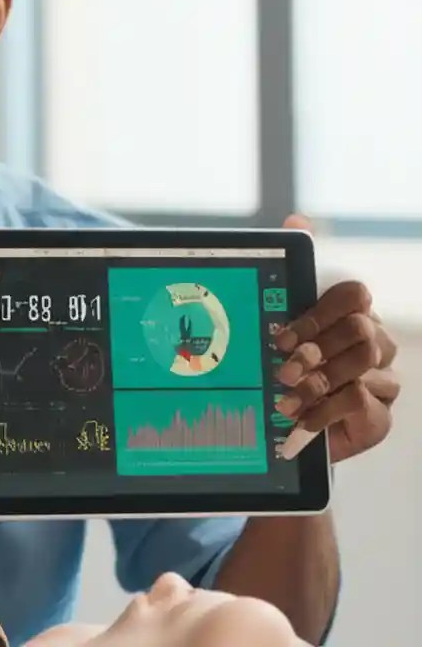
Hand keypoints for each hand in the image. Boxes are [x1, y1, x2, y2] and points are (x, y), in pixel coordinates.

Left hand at [274, 215, 399, 462]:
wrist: (281, 436)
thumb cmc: (279, 377)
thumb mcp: (273, 330)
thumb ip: (287, 275)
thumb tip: (296, 220)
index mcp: (352, 316)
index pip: (354, 295)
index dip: (319, 313)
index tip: (281, 336)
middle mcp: (375, 343)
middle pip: (361, 330)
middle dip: (316, 349)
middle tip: (281, 369)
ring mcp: (383, 380)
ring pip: (362, 366)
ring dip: (318, 381)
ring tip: (283, 398)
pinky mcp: (379, 417)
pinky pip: (362, 402)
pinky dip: (324, 411)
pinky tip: (299, 420)